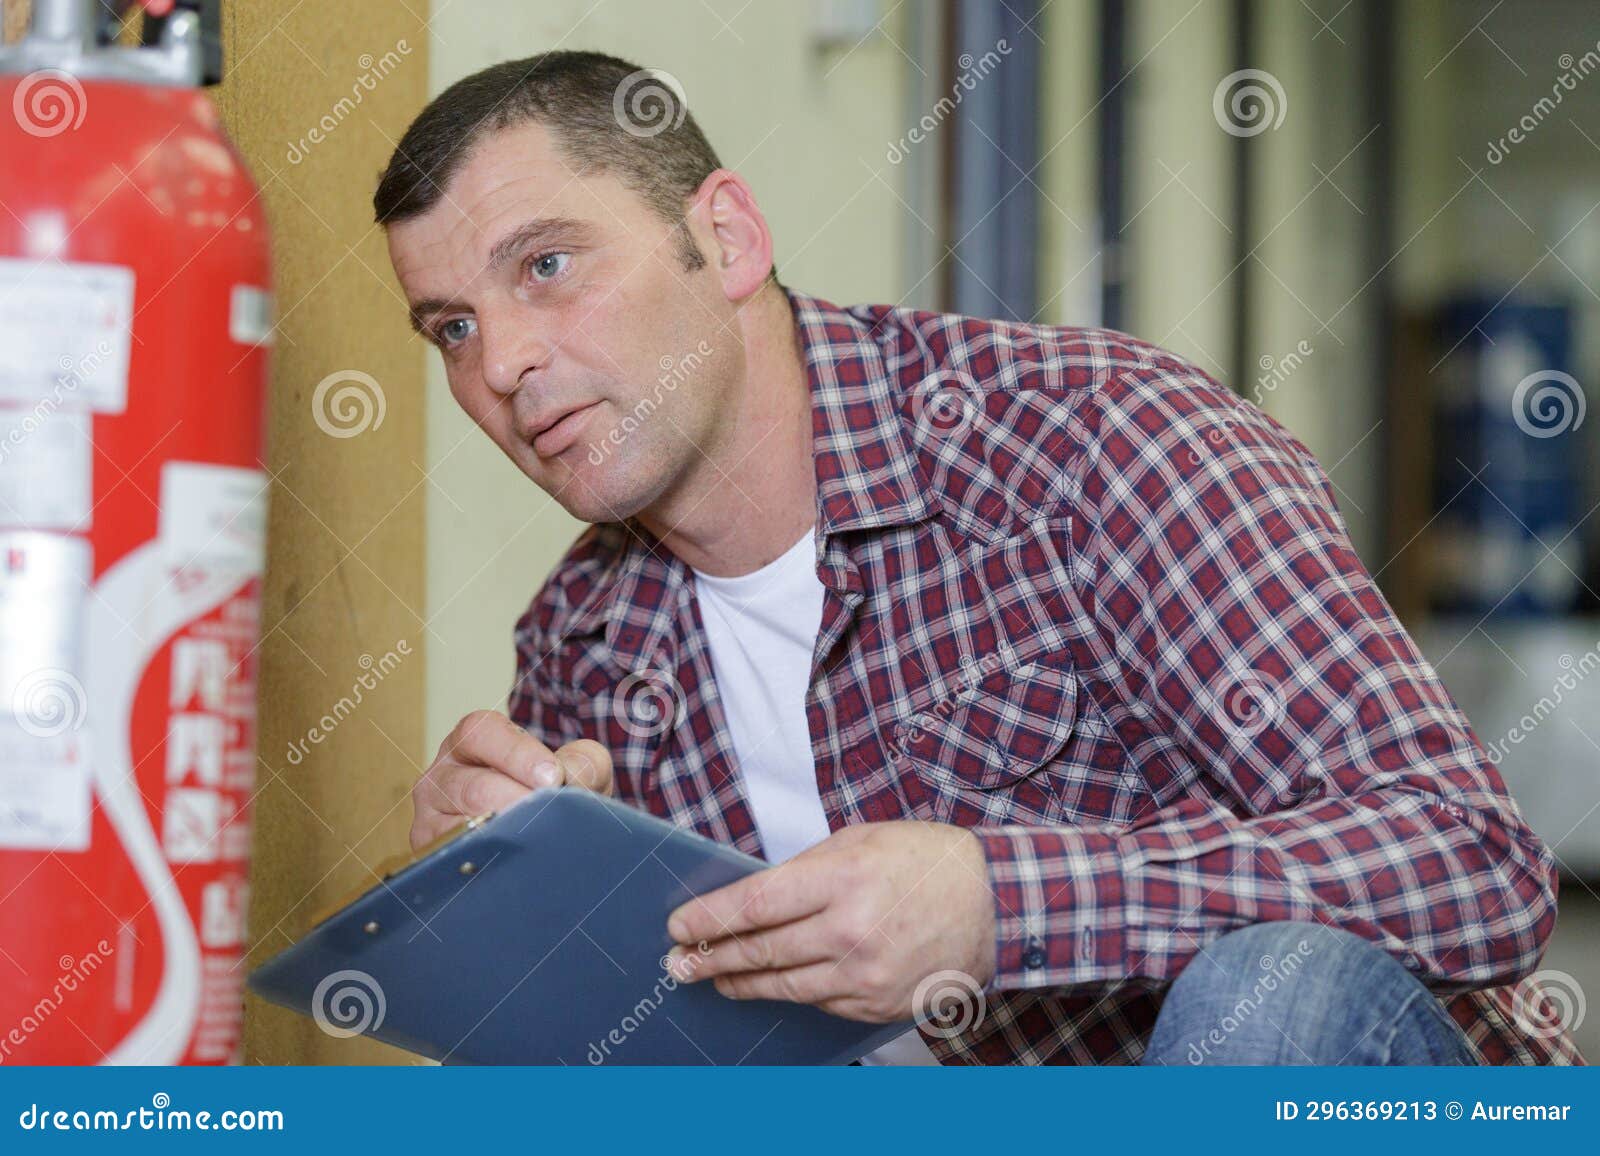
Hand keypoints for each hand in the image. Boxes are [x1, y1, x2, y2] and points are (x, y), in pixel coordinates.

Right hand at [409, 710, 611, 849]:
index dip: (518, 753)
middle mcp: (441, 776)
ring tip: (540, 840)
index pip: (481, 733)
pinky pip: (457, 861)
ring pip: (465, 828)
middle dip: (519, 802)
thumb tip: (573, 777)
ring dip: (508, 836)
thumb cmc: (549, 791)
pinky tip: (518, 864)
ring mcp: (430, 818)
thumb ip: (582, 761)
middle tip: (552, 815)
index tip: (553, 775)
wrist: (537, 834)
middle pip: (474, 787)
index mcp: (469, 742)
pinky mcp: (432, 855)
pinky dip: (491, 863)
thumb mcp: (573, 767)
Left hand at [664, 821, 996, 1022]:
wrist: (992, 903)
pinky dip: (788, 992)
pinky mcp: (875, 1003)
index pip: (755, 904)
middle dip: (710, 956)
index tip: (678, 924)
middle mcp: (851, 930)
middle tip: (677, 962)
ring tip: (711, 977)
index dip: (708, 918)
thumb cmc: (924, 861)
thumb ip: (804, 869)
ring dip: (739, 981)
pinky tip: (766, 985)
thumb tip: (752, 897)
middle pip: (761, 950)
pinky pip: (817, 1001)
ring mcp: (864, 974)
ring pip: (783, 985)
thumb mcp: (859, 840)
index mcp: (843, 878)